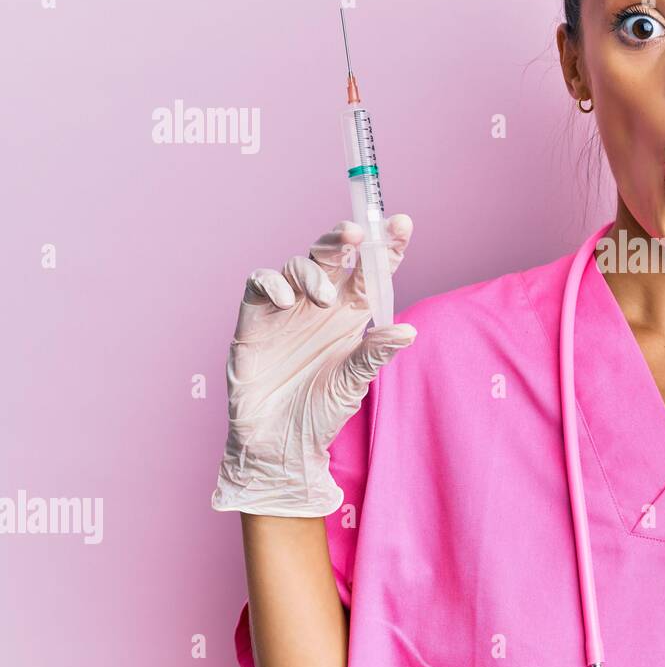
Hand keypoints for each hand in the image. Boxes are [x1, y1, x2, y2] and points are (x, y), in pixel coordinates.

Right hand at [211, 214, 415, 516]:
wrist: (277, 443)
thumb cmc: (320, 412)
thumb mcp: (353, 383)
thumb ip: (374, 353)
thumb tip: (407, 331)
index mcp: (352, 314)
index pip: (372, 271)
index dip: (387, 246)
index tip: (402, 224)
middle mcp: (321, 304)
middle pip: (335, 256)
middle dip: (346, 238)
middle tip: (358, 233)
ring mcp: (288, 308)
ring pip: (299, 263)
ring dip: (313, 270)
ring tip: (322, 298)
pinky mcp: (255, 318)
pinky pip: (260, 283)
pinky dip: (273, 282)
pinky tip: (287, 300)